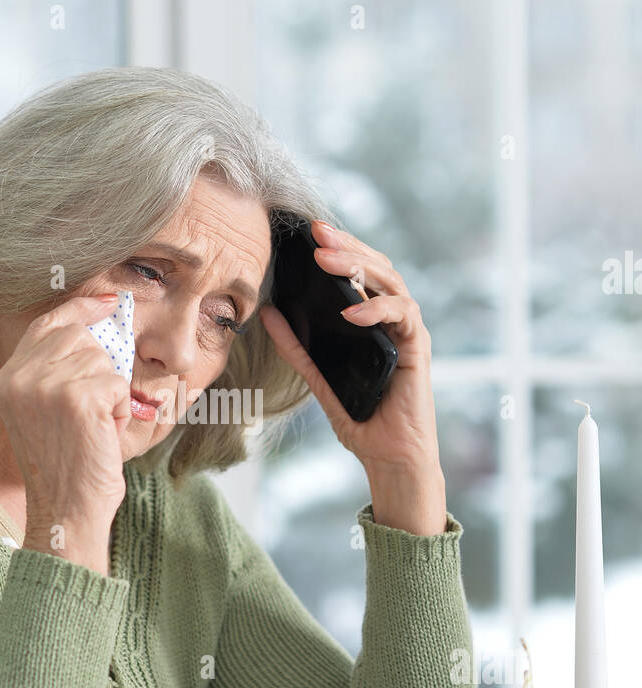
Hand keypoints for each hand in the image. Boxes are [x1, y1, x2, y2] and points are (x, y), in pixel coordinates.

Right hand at [0, 293, 131, 544]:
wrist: (66, 510)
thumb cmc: (64, 465)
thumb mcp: (44, 411)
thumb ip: (54, 370)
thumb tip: (97, 324)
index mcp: (7, 380)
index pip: (45, 324)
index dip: (80, 309)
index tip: (108, 302)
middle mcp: (20, 378)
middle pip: (78, 336)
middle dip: (99, 366)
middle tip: (92, 409)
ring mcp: (47, 386)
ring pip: (103, 360)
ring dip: (109, 393)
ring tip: (93, 427)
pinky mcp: (79, 397)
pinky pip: (117, 383)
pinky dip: (119, 409)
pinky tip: (102, 434)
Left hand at [259, 220, 446, 532]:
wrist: (388, 454)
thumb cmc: (360, 415)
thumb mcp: (317, 376)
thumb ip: (296, 345)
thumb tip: (268, 312)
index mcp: (370, 319)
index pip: (357, 271)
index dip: (338, 249)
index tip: (309, 233)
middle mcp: (392, 318)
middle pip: (376, 267)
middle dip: (347, 246)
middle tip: (318, 234)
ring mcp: (406, 330)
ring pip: (391, 281)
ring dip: (359, 266)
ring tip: (328, 261)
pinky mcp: (417, 347)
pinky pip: (403, 315)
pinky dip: (376, 309)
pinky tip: (350, 312)